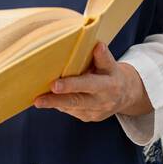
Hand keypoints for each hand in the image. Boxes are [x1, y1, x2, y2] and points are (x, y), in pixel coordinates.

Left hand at [33, 42, 148, 121]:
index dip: (71, 85)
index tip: (55, 85)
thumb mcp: (112, 65)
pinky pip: (69, 110)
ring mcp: (93, 112)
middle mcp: (101, 101)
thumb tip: (98, 45)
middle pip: (76, 101)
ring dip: (52, 102)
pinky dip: (58, 104)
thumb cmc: (112, 75)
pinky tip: (48, 98)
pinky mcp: (87, 117)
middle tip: (38, 100)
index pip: (88, 85)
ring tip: (38, 99)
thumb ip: (103, 57)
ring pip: (69, 107)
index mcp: (108, 86)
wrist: (125, 96)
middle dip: (56, 100)